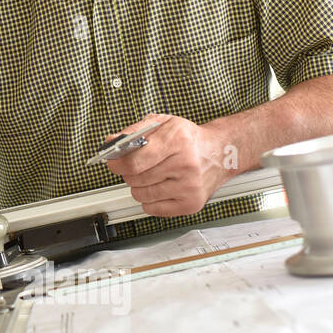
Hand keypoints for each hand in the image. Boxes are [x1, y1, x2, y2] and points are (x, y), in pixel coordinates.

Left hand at [102, 113, 234, 215]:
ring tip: (153, 175)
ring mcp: (190, 187)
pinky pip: (152, 209)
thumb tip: (110, 142)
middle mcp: (186, 165)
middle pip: (135, 179)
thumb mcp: (162, 123)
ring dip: (139, 186)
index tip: (114, 162)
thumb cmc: (189, 139)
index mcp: (178, 141)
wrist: (221, 153)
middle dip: (128, 173)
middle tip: (137, 166)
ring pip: (141, 195)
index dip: (117, 163)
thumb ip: (133, 131)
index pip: (134, 161)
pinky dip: (149, 200)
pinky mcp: (191, 204)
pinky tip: (160, 187)